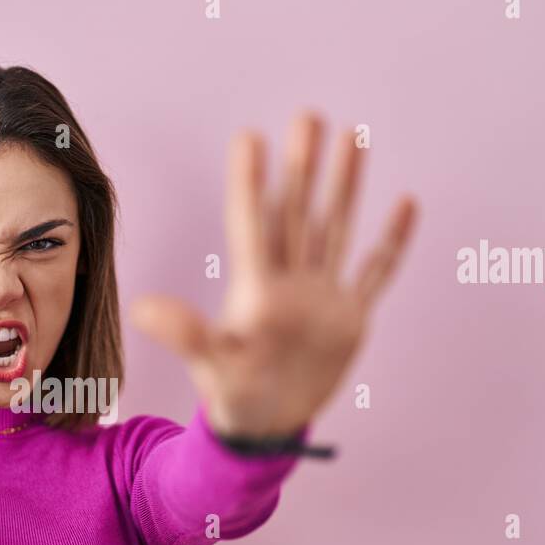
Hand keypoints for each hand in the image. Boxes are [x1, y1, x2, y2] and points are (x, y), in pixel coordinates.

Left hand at [132, 113, 416, 438]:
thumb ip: (185, 334)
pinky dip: (391, 242)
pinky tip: (404, 203)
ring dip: (344, 184)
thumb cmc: (232, 396)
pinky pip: (375, 271)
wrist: (265, 428)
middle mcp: (289, 282)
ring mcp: (322, 296)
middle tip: (307, 116)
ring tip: (351, 135)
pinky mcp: (350, 317)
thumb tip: (141, 310)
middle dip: (303, 165)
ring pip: (335, 228)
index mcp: (256, 289)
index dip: (251, 181)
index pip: (253, 224)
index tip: (249, 136)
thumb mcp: (210, 364)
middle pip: (297, 212)